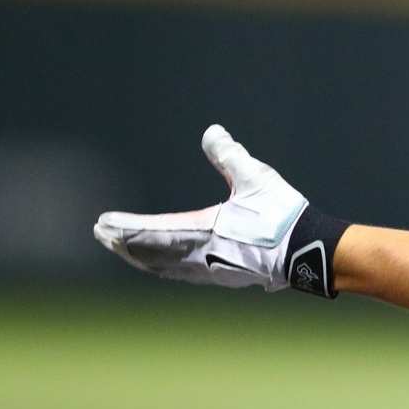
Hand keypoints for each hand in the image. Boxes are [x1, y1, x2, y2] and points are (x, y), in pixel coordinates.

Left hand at [94, 125, 312, 292]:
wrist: (308, 250)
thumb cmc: (282, 213)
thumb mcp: (255, 177)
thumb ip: (229, 155)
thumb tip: (210, 132)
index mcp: (204, 231)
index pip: (152, 230)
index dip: (125, 227)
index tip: (102, 223)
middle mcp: (200, 255)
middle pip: (149, 253)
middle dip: (123, 243)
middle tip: (101, 234)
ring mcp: (210, 269)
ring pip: (162, 266)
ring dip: (138, 255)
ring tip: (122, 248)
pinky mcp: (221, 276)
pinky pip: (178, 272)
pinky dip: (159, 265)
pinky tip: (159, 263)